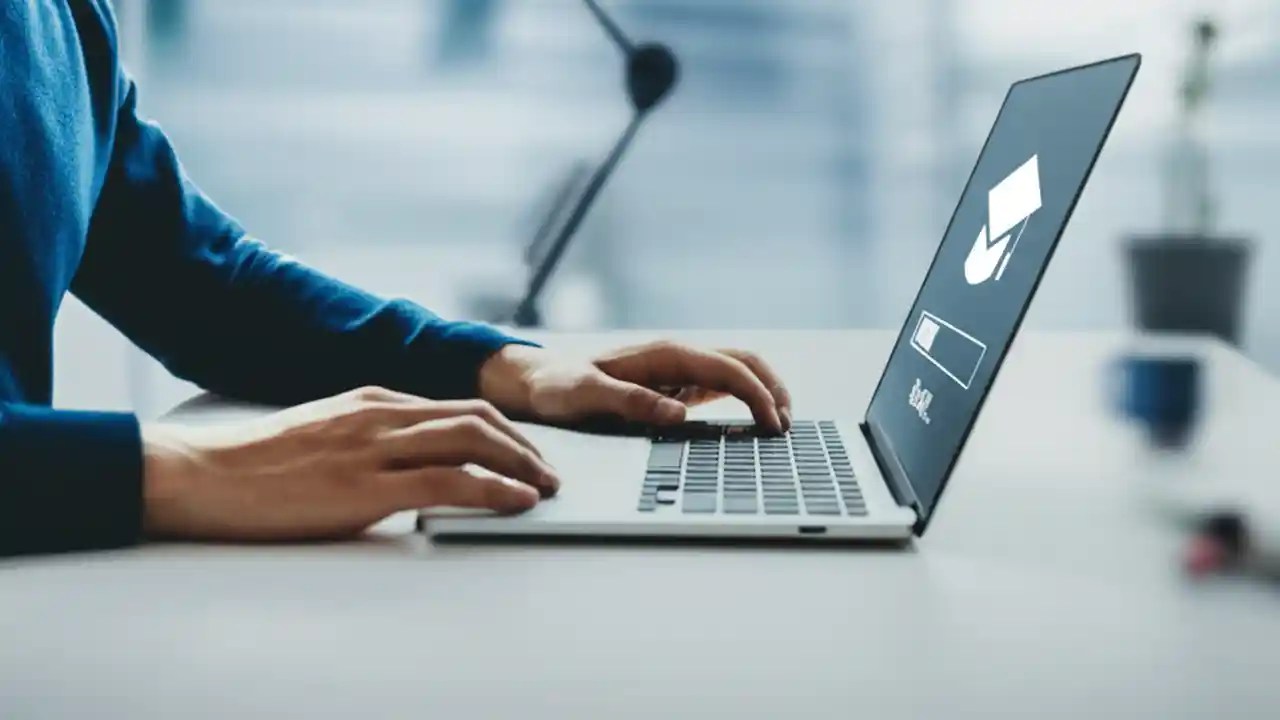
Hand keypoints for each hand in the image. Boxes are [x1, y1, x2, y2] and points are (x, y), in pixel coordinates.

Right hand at [142, 387, 559, 541]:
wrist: (201, 474)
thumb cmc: (255, 465)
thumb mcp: (322, 437)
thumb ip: (366, 441)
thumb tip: (404, 463)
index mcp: (371, 401)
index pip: (455, 406)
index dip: (502, 429)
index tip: (526, 450)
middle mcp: (380, 414)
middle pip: (475, 416)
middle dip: (523, 444)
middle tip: (550, 471)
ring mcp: (374, 446)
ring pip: (470, 439)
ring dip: (520, 463)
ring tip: (546, 487)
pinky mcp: (365, 485)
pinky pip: (446, 480)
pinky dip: (492, 487)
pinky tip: (516, 499)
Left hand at [479, 341, 791, 432]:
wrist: (538, 381)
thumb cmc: (559, 386)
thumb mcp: (586, 396)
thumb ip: (631, 402)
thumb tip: (677, 415)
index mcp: (663, 354)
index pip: (726, 368)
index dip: (756, 393)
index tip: (772, 423)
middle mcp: (676, 357)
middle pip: (742, 360)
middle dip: (772, 388)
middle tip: (787, 425)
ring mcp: (678, 370)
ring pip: (736, 370)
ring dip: (764, 391)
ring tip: (781, 423)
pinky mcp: (674, 386)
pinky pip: (720, 387)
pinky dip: (745, 399)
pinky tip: (754, 421)